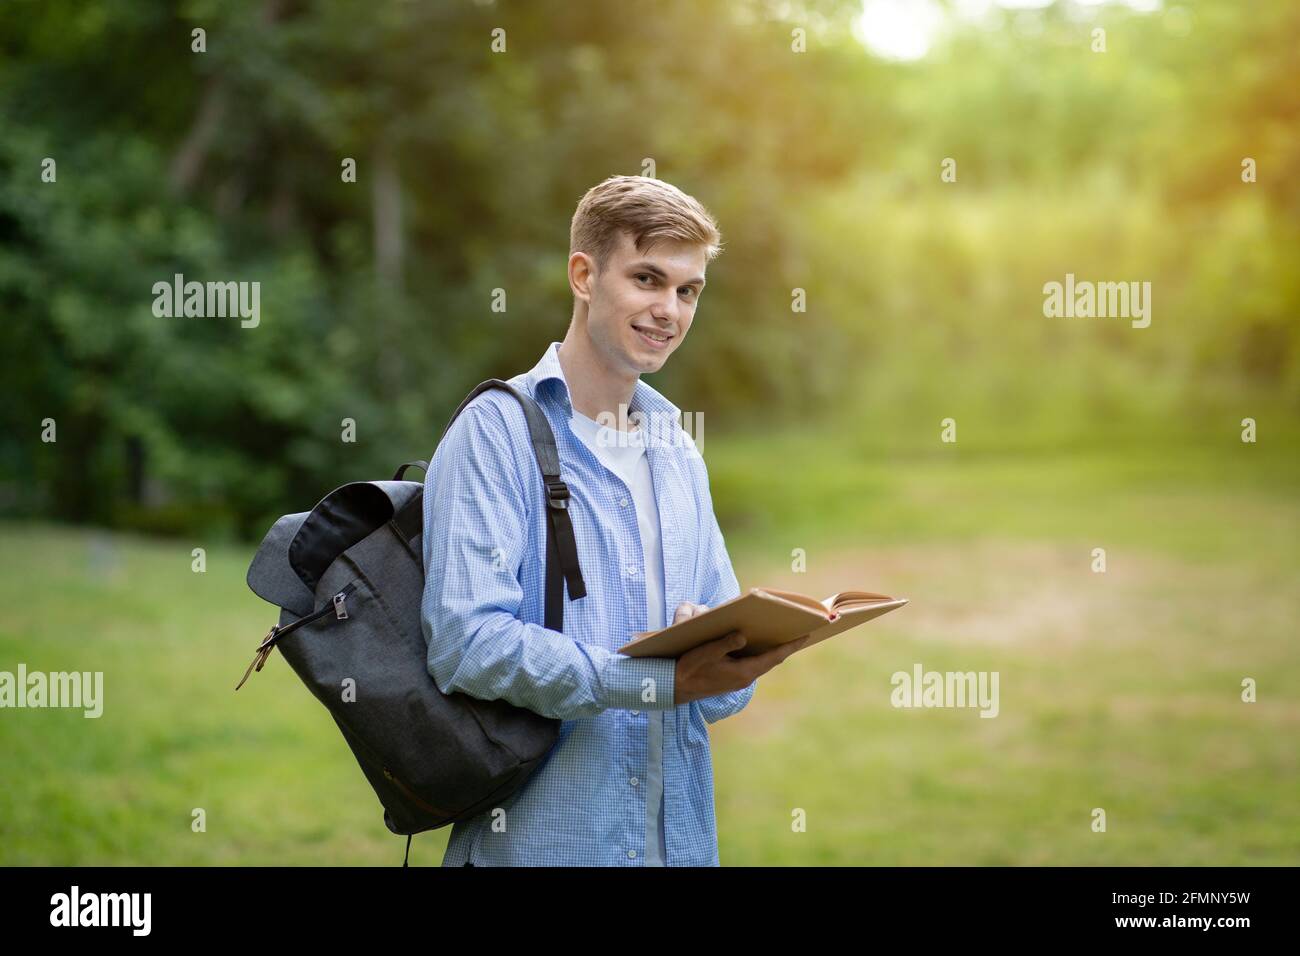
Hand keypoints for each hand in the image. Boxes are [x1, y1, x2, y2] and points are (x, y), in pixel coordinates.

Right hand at [670, 601, 810, 705]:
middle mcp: (745, 678)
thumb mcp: (706, 653)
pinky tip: (759, 643)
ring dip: (773, 650)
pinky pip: (753, 664)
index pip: (774, 657)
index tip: (807, 636)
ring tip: (785, 635)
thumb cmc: (690, 668)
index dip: (791, 646)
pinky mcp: (733, 678)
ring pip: (763, 662)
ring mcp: (739, 679)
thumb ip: (725, 644)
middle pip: (772, 660)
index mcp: (743, 673)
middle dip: (786, 647)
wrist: (676, 687)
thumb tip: (742, 636)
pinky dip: (760, 654)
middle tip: (801, 632)